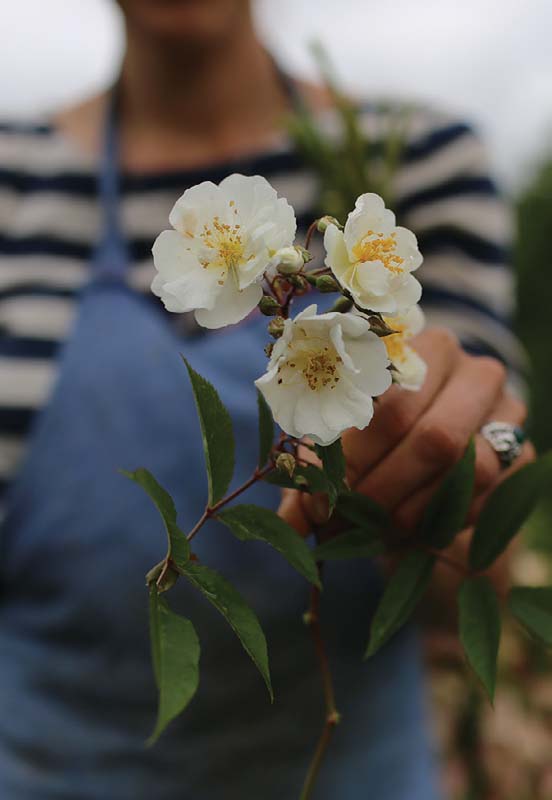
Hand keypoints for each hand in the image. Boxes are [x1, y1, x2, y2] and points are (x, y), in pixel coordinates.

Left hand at [279, 327, 534, 535]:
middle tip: (348, 523)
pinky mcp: (520, 449)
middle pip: (429, 432)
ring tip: (377, 529)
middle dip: (382, 488)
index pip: (383, 400)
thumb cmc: (372, 458)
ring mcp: (502, 405)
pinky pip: (489, 491)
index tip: (318, 501)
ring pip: (465, 462)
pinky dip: (447, 517)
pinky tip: (415, 530)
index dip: (350, 456)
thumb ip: (316, 483)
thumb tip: (294, 521)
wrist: (427, 484)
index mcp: (411, 349)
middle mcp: (464, 366)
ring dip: (415, 507)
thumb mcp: (337, 461)